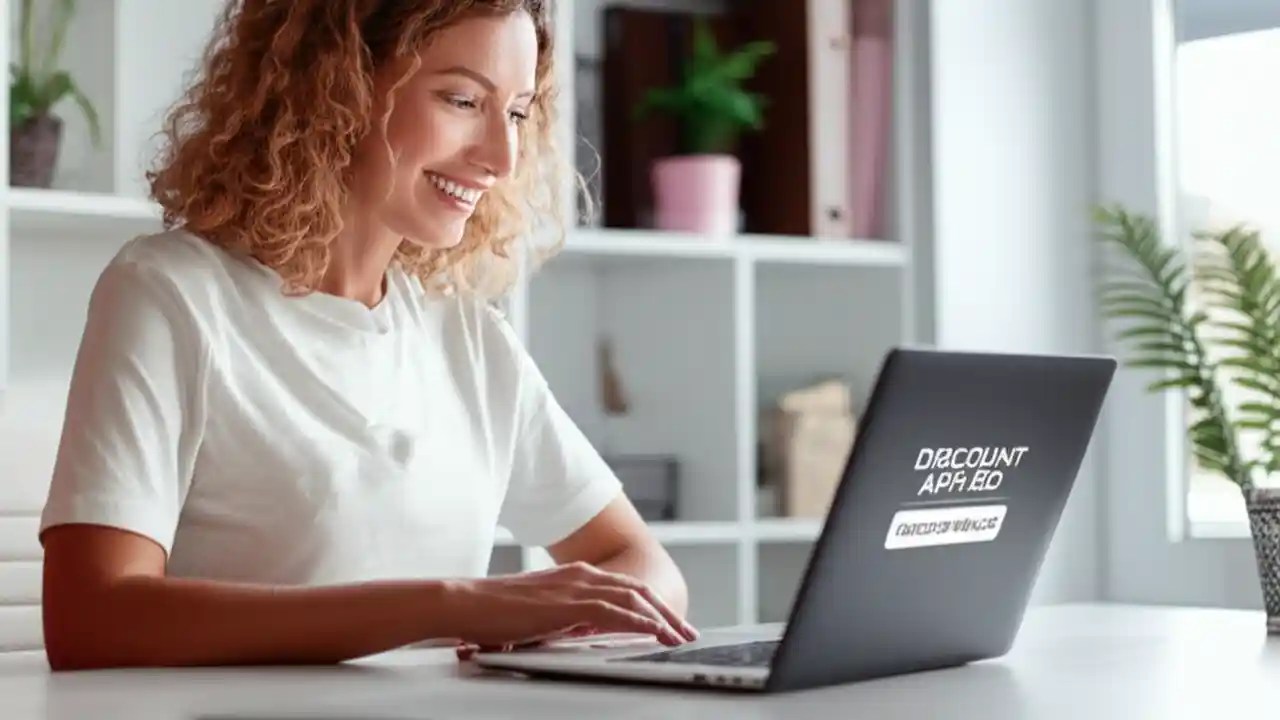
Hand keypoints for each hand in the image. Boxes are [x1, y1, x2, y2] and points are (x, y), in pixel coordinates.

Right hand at [448, 561, 698, 659]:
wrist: (467, 602)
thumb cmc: (495, 612)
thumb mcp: (540, 614)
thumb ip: (564, 619)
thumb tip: (581, 633)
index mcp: (576, 576)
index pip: (625, 587)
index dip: (651, 604)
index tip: (669, 622)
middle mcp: (582, 576)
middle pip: (637, 590)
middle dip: (665, 612)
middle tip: (685, 632)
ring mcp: (577, 587)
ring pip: (634, 599)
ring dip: (661, 619)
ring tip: (679, 637)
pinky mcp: (570, 604)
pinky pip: (616, 613)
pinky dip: (640, 623)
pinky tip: (655, 634)